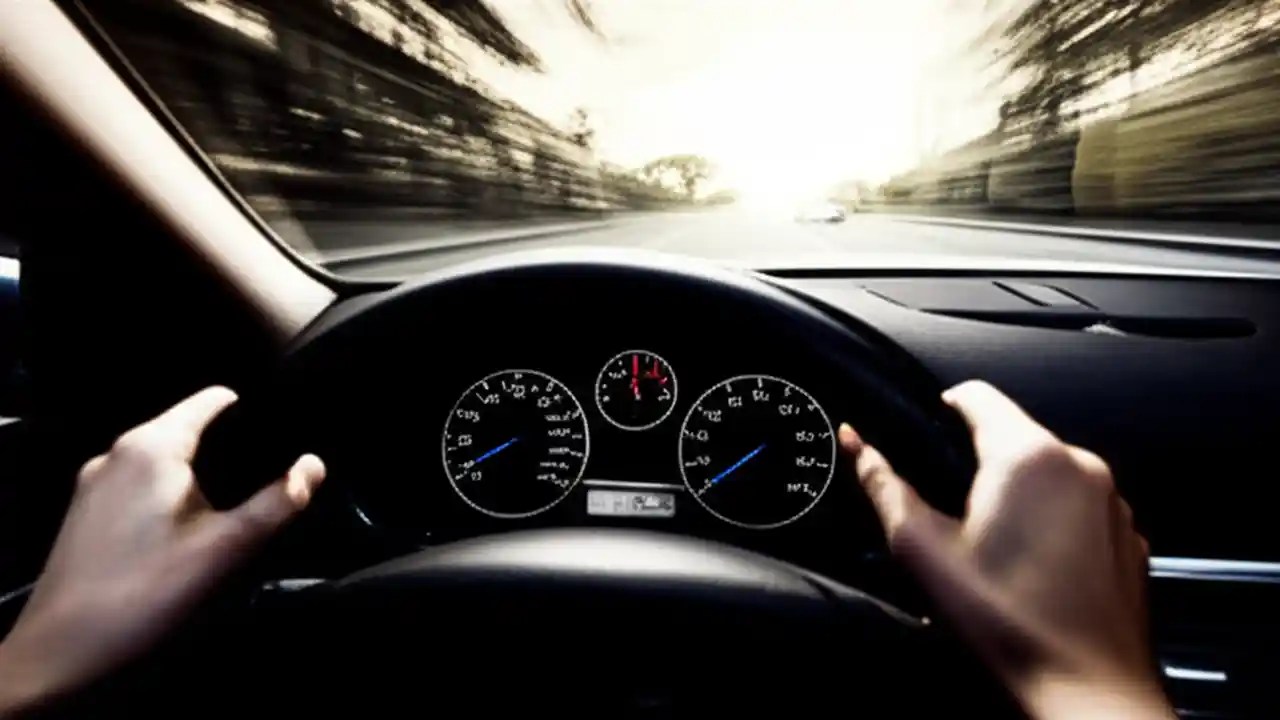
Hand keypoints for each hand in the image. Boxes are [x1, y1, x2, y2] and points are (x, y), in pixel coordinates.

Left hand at [0, 387, 323, 715]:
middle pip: (190, 432)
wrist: (62, 651)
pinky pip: (141, 487)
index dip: (256, 411)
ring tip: (231, 515)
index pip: (214, 400)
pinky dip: (171, 500)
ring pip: (165, 463)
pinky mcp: (86, 513)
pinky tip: (186, 538)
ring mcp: (96, 482)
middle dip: (232, 454)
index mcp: (152, 446)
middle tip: (266, 488)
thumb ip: (277, 502)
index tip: (286, 438)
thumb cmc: (147, 590)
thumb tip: (315, 464)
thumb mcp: (226, 548)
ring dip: (200, 482)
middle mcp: (118, 452)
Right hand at [838, 381, 1173, 719]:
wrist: (1085, 691)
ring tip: (993, 552)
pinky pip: (1081, 508)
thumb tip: (855, 443)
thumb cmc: (1008, 626)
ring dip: (1018, 495)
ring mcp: (1112, 502)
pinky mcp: (1128, 536)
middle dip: (979, 465)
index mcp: (1026, 456)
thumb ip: (883, 485)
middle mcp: (1079, 466)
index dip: (943, 407)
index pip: (977, 394)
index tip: (927, 430)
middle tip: (952, 516)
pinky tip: (1030, 570)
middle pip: (1014, 435)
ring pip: (1049, 474)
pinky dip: (1052, 524)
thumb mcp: (923, 550)